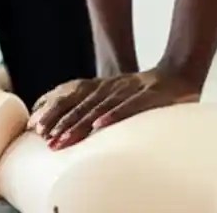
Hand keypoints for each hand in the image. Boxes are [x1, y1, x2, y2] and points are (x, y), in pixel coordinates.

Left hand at [28, 66, 201, 148]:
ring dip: (80, 124)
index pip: (71, 101)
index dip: (53, 115)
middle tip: (47, 142)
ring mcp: (128, 90)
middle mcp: (109, 87)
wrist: (179, 75)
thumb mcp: (114, 96)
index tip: (37, 131)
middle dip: (61, 124)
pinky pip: (129, 106)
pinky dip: (113, 115)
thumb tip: (74, 127)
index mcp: (100, 88)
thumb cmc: (144, 92)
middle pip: (79, 106)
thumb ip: (94, 107)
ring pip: (99, 108)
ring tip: (64, 139)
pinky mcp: (148, 96)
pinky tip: (100, 125)